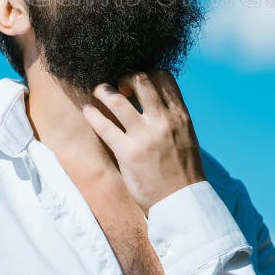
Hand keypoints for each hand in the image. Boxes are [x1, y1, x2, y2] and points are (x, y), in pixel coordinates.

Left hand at [81, 70, 205, 214]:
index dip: (148, 73)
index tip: (137, 82)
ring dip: (104, 91)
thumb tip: (155, 100)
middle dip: (126, 77)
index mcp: (180, 115)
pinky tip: (88, 111)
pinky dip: (93, 114)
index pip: (164, 77)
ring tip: (98, 91)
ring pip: (118, 99)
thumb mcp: (186, 136)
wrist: (183, 202)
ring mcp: (144, 136)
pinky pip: (105, 126)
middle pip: (141, 80)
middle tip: (118, 86)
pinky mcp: (128, 153)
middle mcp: (163, 121)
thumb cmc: (184, 171)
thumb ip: (172, 117)